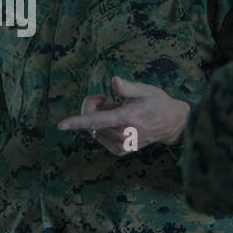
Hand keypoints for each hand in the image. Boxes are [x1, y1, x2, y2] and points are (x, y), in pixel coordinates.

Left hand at [55, 76, 189, 155]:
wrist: (171, 124)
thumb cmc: (157, 103)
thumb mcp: (145, 90)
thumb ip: (127, 87)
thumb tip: (114, 81)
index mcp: (126, 118)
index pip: (96, 120)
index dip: (76, 122)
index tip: (61, 125)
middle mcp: (122, 135)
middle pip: (91, 121)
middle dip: (93, 106)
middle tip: (106, 98)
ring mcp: (122, 145)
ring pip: (95, 130)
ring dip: (100, 119)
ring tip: (119, 112)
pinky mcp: (121, 151)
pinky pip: (101, 137)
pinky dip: (103, 128)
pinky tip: (117, 123)